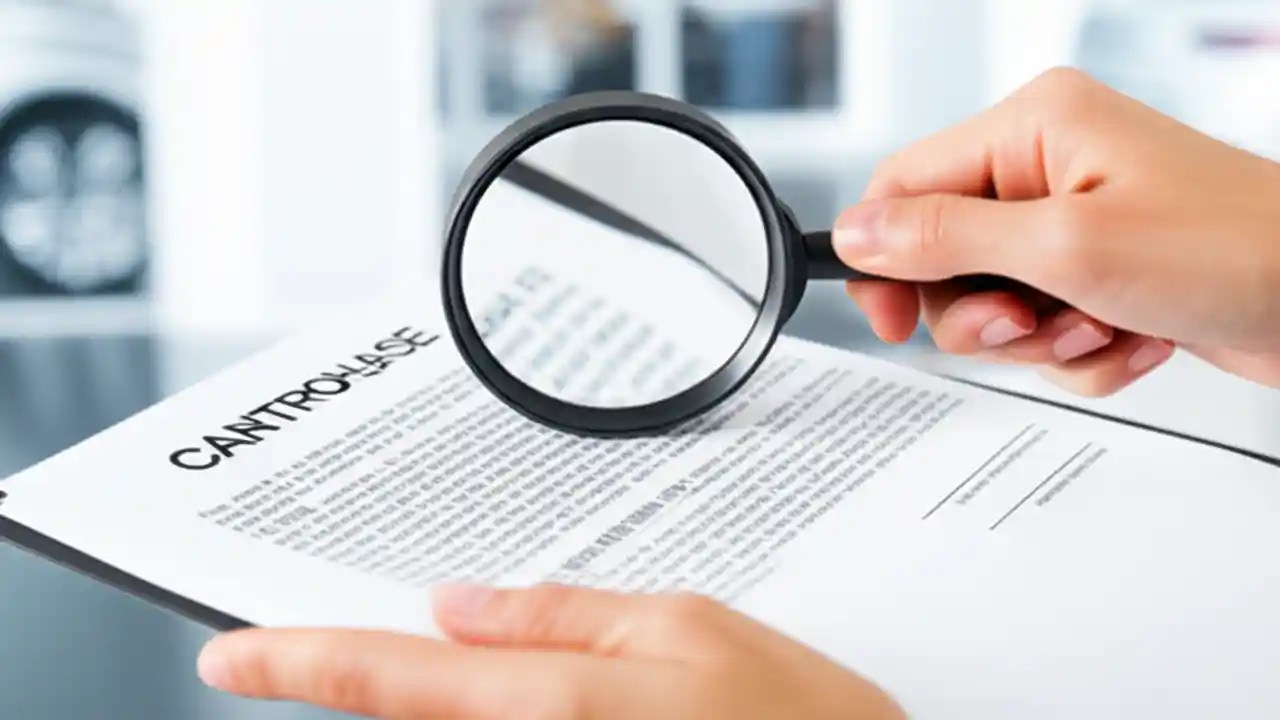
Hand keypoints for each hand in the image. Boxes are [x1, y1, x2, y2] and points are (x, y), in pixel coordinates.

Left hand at [195, 584, 904, 719]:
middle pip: (410, 716)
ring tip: (472, 648)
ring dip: (431, 695)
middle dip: (369, 674)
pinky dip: (483, 712)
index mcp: (554, 704)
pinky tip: (513, 684)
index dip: (299, 661)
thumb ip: (564, 615)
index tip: (231, 654)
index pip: (391, 679)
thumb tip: (463, 606)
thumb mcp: (689, 630)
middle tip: (344, 631)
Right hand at [835, 67, 1279, 395]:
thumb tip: (856, 233)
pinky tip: (1133, 338)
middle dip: (987, 313)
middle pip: (946, 256)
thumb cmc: (1232, 251)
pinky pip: (1046, 327)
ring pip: (995, 302)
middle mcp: (1048, 166)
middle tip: (1030, 323)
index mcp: (1033, 127)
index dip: (885, 257)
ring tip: (1104, 328)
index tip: (891, 319)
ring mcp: (1076, 219)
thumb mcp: (1065, 247)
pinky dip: (1081, 351)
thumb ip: (946, 238)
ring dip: (1042, 338)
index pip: (905, 185)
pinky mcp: (1102, 268)